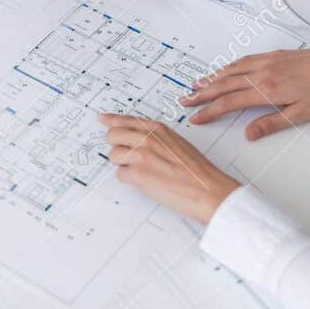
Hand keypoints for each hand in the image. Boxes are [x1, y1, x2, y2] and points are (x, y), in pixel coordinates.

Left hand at [100, 114, 240, 224]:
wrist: (207, 189)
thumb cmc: (197, 170)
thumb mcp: (177, 143)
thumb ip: (156, 138)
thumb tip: (137, 139)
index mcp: (158, 129)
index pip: (126, 120)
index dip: (111, 120)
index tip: (102, 118)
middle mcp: (147, 138)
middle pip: (113, 135)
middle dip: (116, 145)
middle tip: (124, 154)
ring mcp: (140, 156)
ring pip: (113, 155)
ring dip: (122, 164)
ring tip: (141, 171)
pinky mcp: (137, 175)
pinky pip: (119, 174)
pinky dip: (128, 179)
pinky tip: (144, 182)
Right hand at [180, 46, 309, 140]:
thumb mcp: (300, 115)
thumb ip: (270, 123)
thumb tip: (248, 134)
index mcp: (267, 90)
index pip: (230, 102)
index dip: (210, 111)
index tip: (195, 117)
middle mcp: (262, 73)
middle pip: (224, 84)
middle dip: (203, 94)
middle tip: (184, 100)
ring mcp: (266, 61)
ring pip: (231, 70)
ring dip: (211, 78)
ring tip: (196, 85)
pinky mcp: (273, 54)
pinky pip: (243, 60)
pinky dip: (227, 66)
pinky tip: (223, 70)